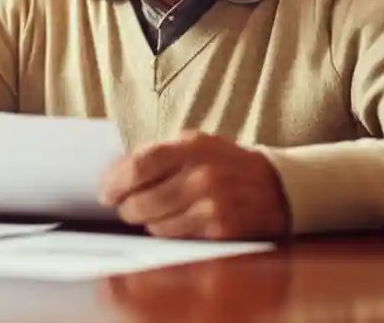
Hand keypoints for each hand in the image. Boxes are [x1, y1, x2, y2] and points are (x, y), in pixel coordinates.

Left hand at [99, 132, 288, 240]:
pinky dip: (169, 234)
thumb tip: (115, 175)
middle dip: (127, 209)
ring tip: (155, 215)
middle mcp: (202, 175)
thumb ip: (159, 155)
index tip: (106, 194)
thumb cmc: (226, 164)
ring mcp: (212, 205)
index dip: (116, 183)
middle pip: (142, 200)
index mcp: (191, 147)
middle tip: (126, 209)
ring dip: (148, 223)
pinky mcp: (220, 230)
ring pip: (156, 225)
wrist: (277, 186)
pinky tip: (176, 224)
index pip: (140, 165)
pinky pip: (177, 238)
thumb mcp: (196, 145)